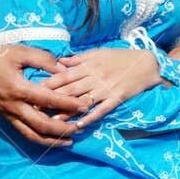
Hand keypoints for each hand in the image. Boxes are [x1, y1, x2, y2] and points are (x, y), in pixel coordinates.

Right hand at [0, 42, 86, 147]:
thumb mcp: (20, 51)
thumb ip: (43, 59)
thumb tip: (65, 69)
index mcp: (18, 88)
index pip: (48, 100)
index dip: (68, 103)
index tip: (84, 104)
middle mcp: (14, 106)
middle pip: (42, 124)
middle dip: (64, 129)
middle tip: (81, 127)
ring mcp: (9, 115)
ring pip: (33, 135)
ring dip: (53, 140)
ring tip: (70, 141)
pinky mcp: (6, 118)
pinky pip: (24, 134)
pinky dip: (39, 139)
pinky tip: (52, 140)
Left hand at [42, 45, 159, 129]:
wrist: (147, 64)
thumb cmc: (121, 58)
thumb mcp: (98, 53)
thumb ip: (79, 59)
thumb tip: (59, 62)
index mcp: (89, 65)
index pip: (64, 75)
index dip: (48, 83)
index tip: (33, 90)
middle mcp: (95, 77)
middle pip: (70, 89)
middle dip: (52, 99)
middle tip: (35, 108)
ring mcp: (105, 88)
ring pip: (83, 101)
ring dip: (67, 112)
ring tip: (52, 121)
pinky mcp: (116, 98)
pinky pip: (101, 109)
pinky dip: (91, 117)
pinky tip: (80, 125)